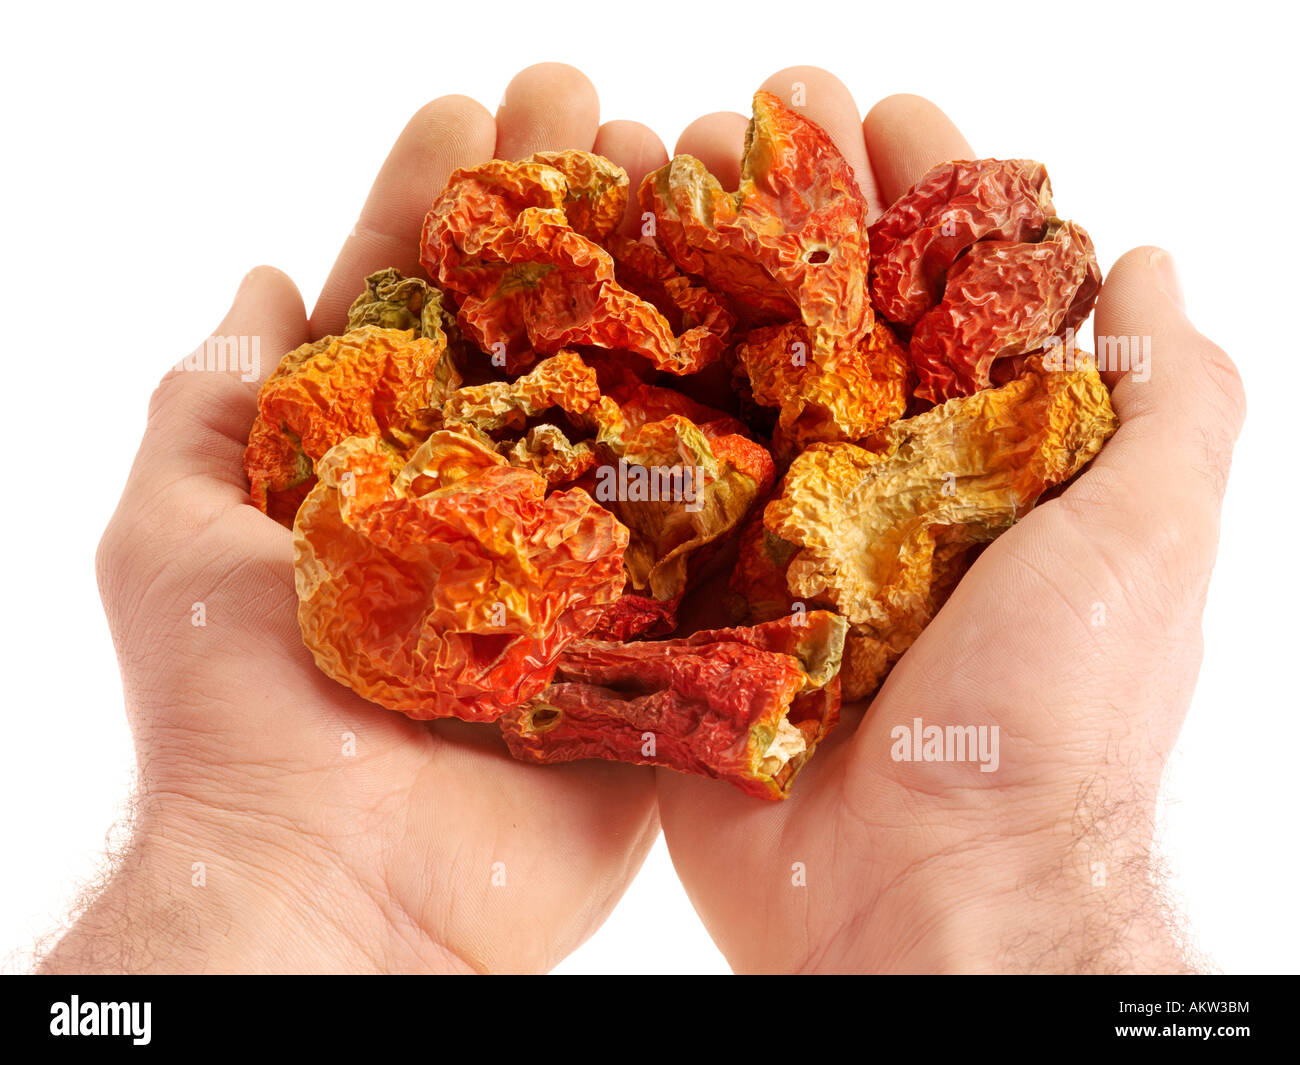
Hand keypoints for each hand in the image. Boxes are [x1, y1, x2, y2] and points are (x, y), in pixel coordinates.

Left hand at [44, 65, 669, 974]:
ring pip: (640, 399)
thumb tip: (261, 286)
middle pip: (545, 329)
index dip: (442, 198)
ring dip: (669, 287)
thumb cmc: (240, 721)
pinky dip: (747, 426)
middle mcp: (493, 494)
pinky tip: (781, 324)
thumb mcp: (169, 538)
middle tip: (615, 114)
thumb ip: (208, 410)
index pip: (418, 299)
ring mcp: (586, 558)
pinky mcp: (661, 631)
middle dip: (573, 213)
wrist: (342, 894)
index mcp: (384, 461)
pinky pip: (716, 520)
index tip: (476, 105)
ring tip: (700, 176)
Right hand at [656, 68, 1244, 972]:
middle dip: (785, 206)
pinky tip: (571, 317)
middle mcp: (863, 498)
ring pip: (719, 389)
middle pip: (816, 321)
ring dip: (685, 278)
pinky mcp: (684, 611)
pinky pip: (638, 499)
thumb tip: (1148, 264)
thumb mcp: (1150, 544)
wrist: (925, 900)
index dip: (915, 197)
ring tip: (649, 172)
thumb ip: (1171, 405)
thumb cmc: (1051, 721)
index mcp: (969, 471)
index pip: (937, 298)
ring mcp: (764, 549)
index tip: (882, 114)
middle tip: (745, 110)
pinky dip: (607, 410)